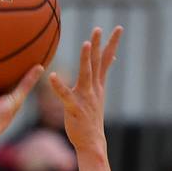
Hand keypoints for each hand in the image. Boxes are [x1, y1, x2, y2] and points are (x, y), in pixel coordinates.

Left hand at [49, 26, 120, 152]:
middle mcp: (94, 89)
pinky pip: (65, 95)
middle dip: (98, 45)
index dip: (112, 44)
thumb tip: (107, 65)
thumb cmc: (91, 119)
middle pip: (97, 63)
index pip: (106, 60)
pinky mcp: (74, 108)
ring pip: (86, 75)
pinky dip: (59, 86)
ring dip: (86, 59)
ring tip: (85, 44)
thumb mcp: (98, 97)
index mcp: (98, 86)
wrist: (92, 142)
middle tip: (98, 28)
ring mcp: (85, 98)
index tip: (118, 28)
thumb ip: (99, 80)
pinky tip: (52, 76)